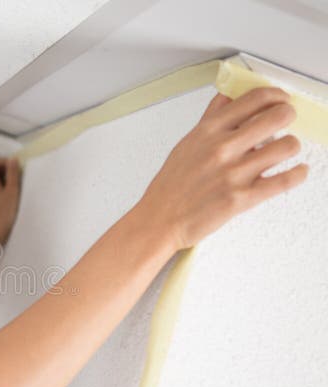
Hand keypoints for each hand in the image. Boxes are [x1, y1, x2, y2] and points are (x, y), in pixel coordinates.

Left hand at [0, 157, 22, 244]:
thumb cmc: (4, 212)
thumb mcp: (12, 190)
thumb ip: (13, 173)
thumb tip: (12, 160)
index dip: (4, 161)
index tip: (14, 168)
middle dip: (6, 169)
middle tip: (16, 177)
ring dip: (5, 178)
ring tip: (15, 187)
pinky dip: (2, 186)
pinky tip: (10, 195)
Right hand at [136, 87, 307, 251]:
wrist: (160, 219)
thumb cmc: (171, 186)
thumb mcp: (187, 144)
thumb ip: (210, 119)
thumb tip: (228, 98)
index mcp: (208, 132)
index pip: (253, 99)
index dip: (275, 95)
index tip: (280, 99)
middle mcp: (222, 149)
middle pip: (277, 117)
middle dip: (288, 116)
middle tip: (286, 121)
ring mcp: (233, 173)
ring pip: (287, 147)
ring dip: (291, 146)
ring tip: (286, 150)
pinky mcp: (242, 198)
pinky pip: (284, 181)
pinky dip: (298, 174)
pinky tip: (298, 171)